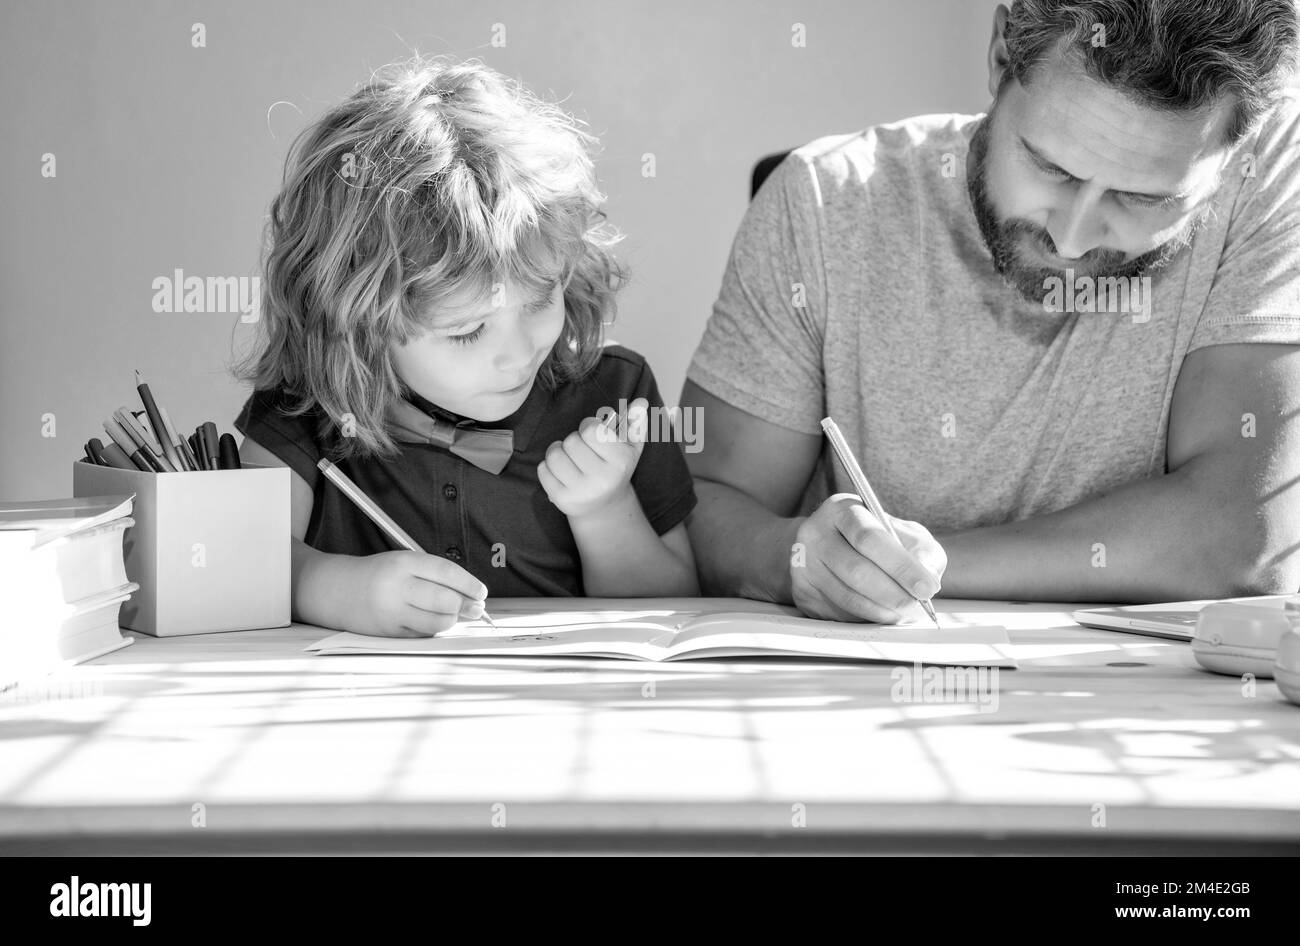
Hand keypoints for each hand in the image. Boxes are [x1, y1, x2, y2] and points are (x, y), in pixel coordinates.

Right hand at [349, 550, 487, 636]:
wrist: (339, 590)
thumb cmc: (382, 575)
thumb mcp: (406, 564)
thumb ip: (437, 576)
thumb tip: (474, 597)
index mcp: (403, 563)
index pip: (446, 572)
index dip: (470, 584)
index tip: (482, 592)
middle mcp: (397, 587)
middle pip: (445, 600)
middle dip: (467, 606)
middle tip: (476, 608)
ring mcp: (392, 611)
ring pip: (438, 622)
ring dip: (453, 620)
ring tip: (454, 614)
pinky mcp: (389, 631)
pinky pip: (424, 633)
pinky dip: (435, 628)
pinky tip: (433, 620)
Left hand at [538, 397, 647, 519]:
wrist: (604, 507)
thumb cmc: (615, 468)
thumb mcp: (631, 448)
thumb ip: (636, 423)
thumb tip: (640, 402)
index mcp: (620, 462)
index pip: (591, 430)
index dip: (588, 426)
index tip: (592, 432)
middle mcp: (602, 479)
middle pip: (571, 442)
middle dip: (573, 440)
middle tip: (581, 448)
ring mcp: (581, 491)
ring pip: (554, 455)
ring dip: (558, 451)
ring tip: (568, 457)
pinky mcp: (562, 499)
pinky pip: (543, 470)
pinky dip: (548, 466)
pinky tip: (561, 471)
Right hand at [790, 493, 945, 622]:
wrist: (826, 545)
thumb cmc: (872, 538)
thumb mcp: (900, 531)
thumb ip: (921, 549)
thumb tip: (928, 577)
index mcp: (841, 510)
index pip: (870, 538)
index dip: (901, 566)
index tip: (927, 588)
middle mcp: (815, 534)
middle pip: (856, 571)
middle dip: (893, 594)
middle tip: (916, 606)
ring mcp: (803, 564)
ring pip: (846, 598)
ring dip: (881, 611)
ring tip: (902, 612)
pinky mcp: (801, 592)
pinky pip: (837, 613)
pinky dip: (865, 618)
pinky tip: (879, 612)